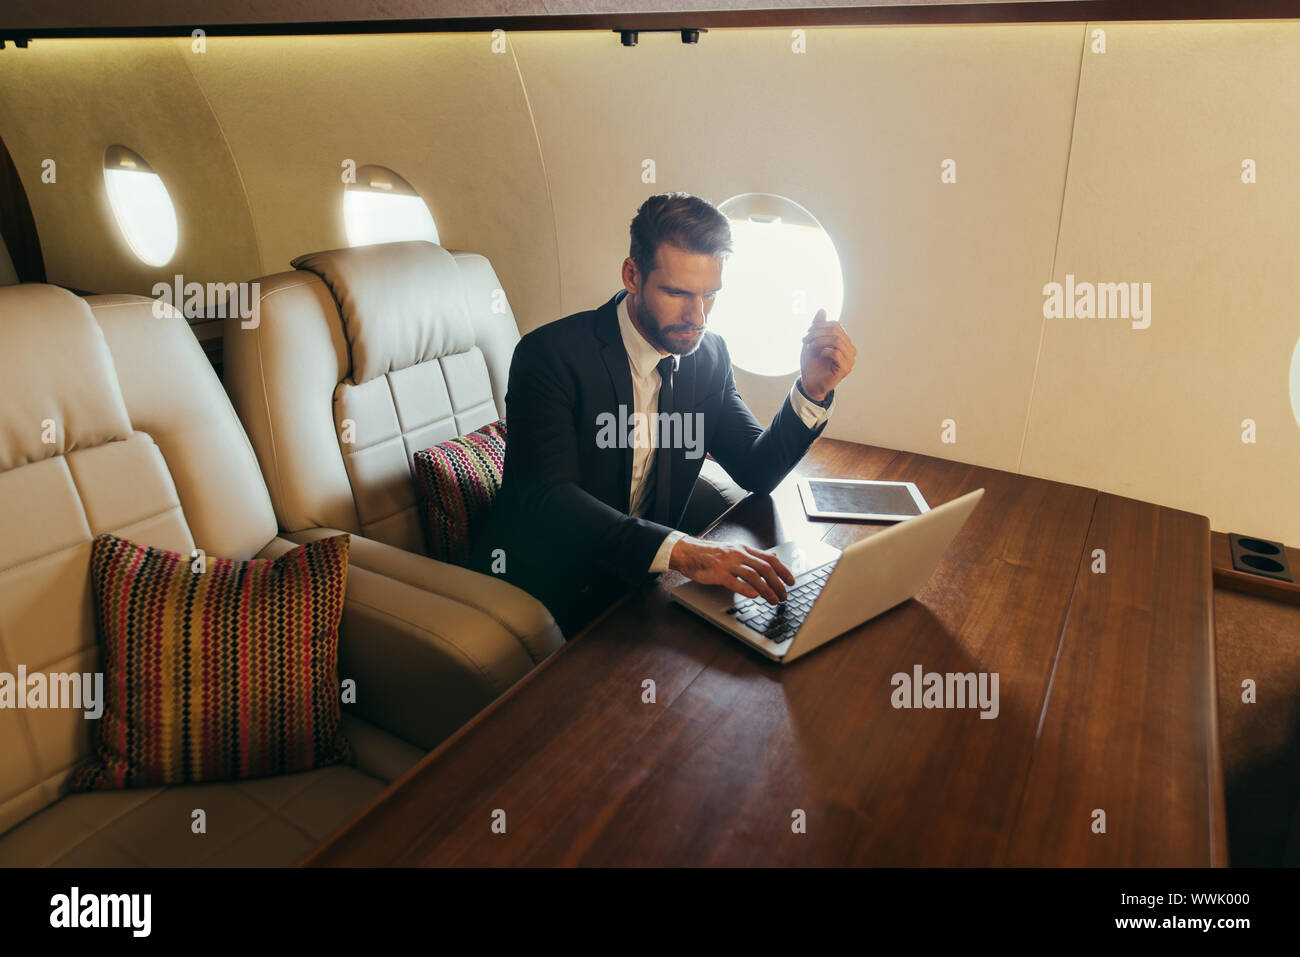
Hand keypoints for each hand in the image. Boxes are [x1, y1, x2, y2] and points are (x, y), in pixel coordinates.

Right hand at [668, 537, 795, 602]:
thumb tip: (773, 558)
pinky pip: (734, 582)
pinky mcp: (718, 573)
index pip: (770, 558)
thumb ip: (753, 556)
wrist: (689, 552)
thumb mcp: (735, 551)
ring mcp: (728, 564)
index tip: (791, 582)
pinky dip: (746, 589)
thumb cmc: (711, 555)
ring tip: (773, 600)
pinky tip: (754, 596)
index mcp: (745, 550)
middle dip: (778, 584)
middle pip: (765, 568)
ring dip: (767, 590)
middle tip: (784, 596)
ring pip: (754, 576)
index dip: (784, 570)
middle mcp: (739, 555)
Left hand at [799, 310, 855, 401]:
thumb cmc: (812, 363)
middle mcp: (850, 349)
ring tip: (809, 347)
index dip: (819, 326)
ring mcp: (849, 359)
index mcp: (844, 341)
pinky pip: (836, 353)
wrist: (809, 383)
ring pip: (837, 340)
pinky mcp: (845, 369)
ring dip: (819, 341)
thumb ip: (818, 326)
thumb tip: (822, 310)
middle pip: (836, 331)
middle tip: (805, 340)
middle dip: (817, 333)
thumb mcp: (812, 342)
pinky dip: (825, 351)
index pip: (835, 325)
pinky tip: (819, 355)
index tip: (806, 333)